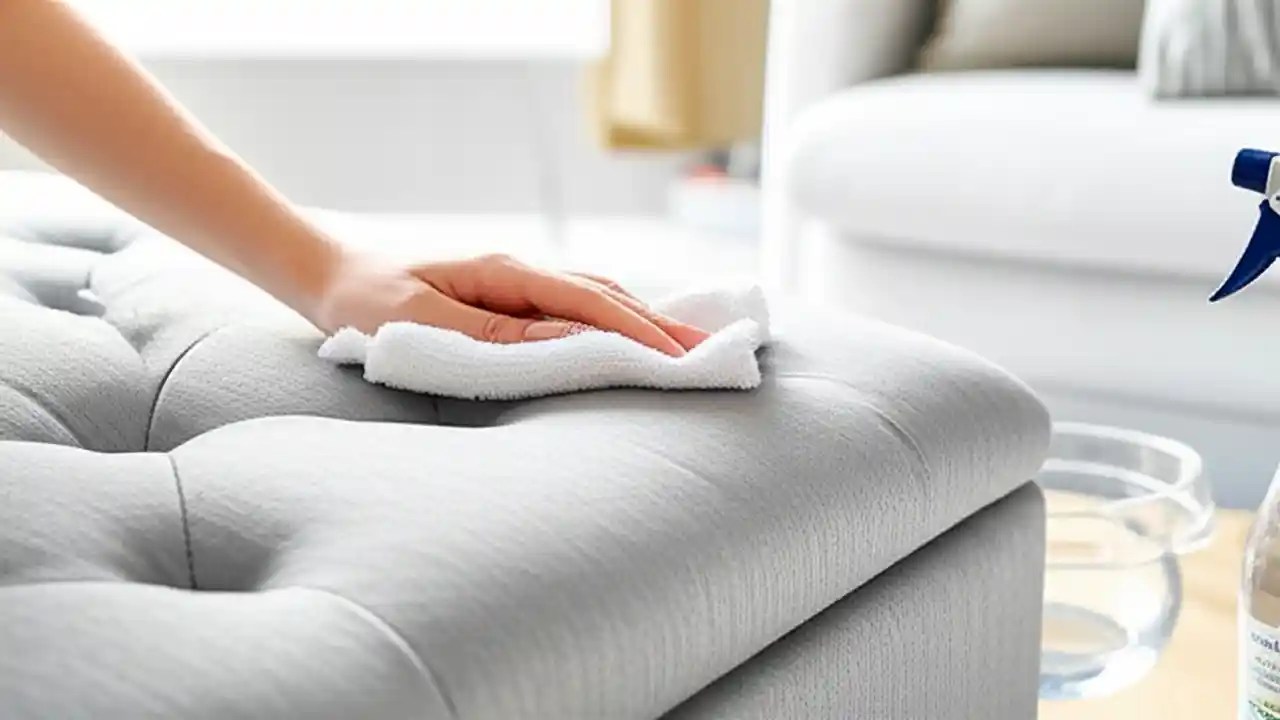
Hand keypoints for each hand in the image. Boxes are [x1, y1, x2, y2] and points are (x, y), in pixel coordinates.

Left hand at [309, 250, 708, 356]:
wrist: (330, 275)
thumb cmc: (368, 305)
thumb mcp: (427, 323)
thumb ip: (500, 336)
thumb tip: (576, 343)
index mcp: (506, 275)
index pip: (589, 303)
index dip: (639, 333)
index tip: (683, 359)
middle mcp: (521, 273)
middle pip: (607, 296)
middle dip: (661, 327)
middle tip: (713, 355)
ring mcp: (519, 282)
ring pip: (598, 297)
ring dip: (645, 323)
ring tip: (689, 349)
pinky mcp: (511, 297)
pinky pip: (577, 306)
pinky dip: (616, 321)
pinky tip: (634, 336)